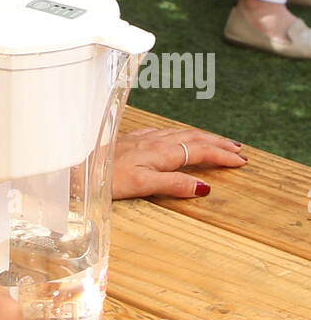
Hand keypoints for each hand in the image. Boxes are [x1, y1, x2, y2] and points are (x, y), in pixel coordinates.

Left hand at [112, 126, 246, 199]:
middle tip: (238, 150)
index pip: (199, 151)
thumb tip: (204, 186)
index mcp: (161, 152)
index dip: (221, 155)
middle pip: (194, 138)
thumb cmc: (107, 178)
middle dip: (218, 143)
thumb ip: (173, 184)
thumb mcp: (142, 185)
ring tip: (218, 142)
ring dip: (203, 138)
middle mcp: (155, 141)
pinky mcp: (134, 139)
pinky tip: (180, 137)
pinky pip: (167, 133)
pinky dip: (183, 135)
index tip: (241, 161)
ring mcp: (144, 138)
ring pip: (181, 133)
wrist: (79, 168)